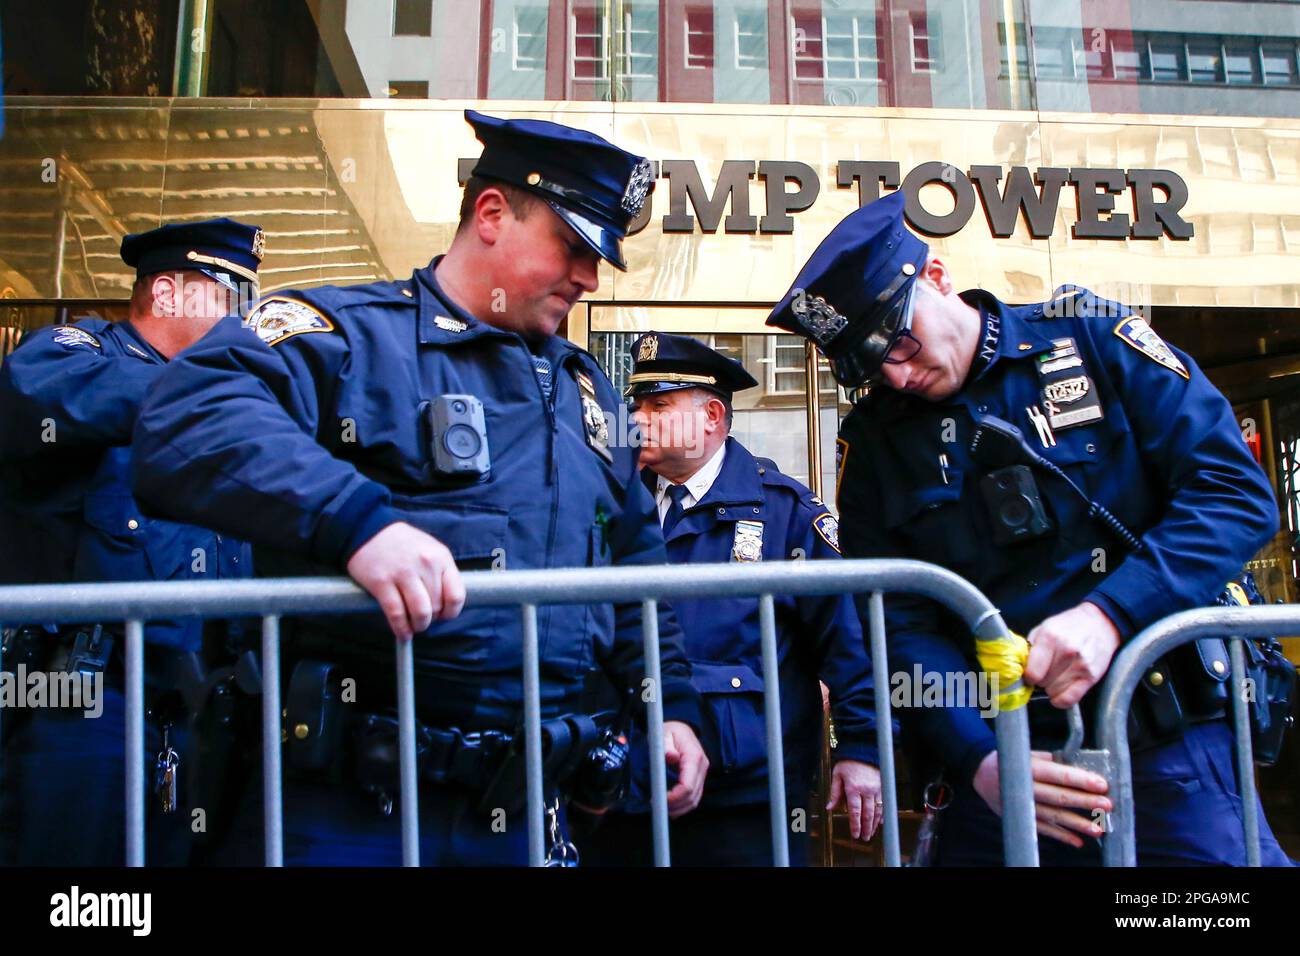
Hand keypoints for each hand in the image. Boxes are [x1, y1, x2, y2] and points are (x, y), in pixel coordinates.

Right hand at [345, 522, 465, 640]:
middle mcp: (425, 565)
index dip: (451, 612)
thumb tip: (447, 605)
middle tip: (423, 619)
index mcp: (441, 557)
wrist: (367, 528)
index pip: (456, 595)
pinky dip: (401, 629)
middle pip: (437, 607)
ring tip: (414, 626)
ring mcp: (403, 573)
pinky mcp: (381, 583)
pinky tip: (402, 632)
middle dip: (431, 619)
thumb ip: (441, 573)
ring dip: (418, 626)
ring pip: (420, 613)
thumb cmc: (402, 543)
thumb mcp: (430, 549)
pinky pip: (396, 614)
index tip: (443, 615)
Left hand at [662, 720, 707, 817]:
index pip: (687, 786)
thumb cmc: (671, 731)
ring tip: (663, 810)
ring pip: (695, 800)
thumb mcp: (664, 734)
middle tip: (658, 808)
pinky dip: (684, 805)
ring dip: (679, 809)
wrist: (682, 728)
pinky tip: (672, 808)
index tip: (659, 800)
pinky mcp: (699, 778)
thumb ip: (666, 746)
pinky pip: (694, 797)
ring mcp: (702, 773)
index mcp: (694, 757)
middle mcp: (702, 767)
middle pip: (692, 797)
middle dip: (675, 806)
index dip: (674, 798)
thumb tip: (671, 756)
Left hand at [826, 759, 882, 841]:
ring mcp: (876, 789)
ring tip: (871, 834)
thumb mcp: (837, 775)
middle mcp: (866, 790)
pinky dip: (882, 814)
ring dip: (874, 824)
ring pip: (877, 811)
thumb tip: (829, 808)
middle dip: (866, 828)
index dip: (855, 825)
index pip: (854, 811)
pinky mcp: (882, 787)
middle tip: (864, 838)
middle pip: (867, 814)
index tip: (855, 834)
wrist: (863, 750)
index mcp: (853, 788)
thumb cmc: (848, 763)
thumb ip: (834, 793)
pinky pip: (883, 804)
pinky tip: (880, 822)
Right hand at [972, 749, 1111, 847]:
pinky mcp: (1019, 818)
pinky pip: (1042, 830)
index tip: (1101, 784)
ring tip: (1098, 829)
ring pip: (1053, 817)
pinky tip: (1077, 841)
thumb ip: (1052, 762)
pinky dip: (1060, 836)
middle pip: (1058, 797)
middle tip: (1106, 805)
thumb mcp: (1028, 754)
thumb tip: (1081, 769)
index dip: (1080, 780)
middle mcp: (1023, 788)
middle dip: (1084, 802)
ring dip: (1077, 824)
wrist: (979, 773)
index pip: (1057, 775)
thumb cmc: (1010, 760)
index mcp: (1026, 768)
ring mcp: (1020, 806)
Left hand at [1023, 601, 1120, 707]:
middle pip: (1043, 683)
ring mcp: (1081, 665)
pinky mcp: (1092, 677)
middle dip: (1040, 680)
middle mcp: (1067, 652)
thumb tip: (1019, 669)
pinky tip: (1060, 690)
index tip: (1030, 673)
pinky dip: (1061, 699)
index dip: (1028, 676)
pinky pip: (1069, 700)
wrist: (1100, 624)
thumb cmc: (1067, 626)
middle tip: (1045, 671)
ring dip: (1051, 688)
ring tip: (1056, 675)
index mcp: (1050, 638)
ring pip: (1054, 692)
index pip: (1033, 673)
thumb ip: (1029, 649)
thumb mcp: (1043, 629)